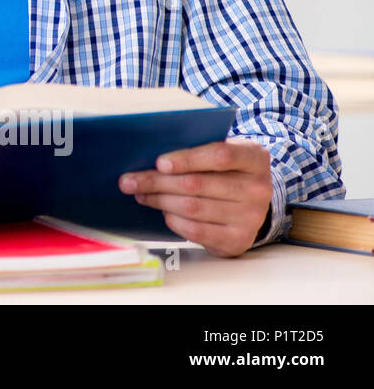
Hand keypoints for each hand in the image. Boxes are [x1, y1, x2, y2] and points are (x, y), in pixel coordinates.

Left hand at [118, 137, 273, 257]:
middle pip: (197, 184)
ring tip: (141, 194)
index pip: (219, 155)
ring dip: (159, 201)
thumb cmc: (227, 170)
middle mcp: (258, 188)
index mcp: (254, 158)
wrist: (252, 202)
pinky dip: (173, 220)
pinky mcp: (238, 239)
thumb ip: (196, 149)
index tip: (159, 163)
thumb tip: (149, 156)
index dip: (186, 159)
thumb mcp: (222, 151)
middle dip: (157, 182)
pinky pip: (196, 230)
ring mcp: (251, 217)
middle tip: (130, 181)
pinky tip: (163, 211)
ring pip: (192, 208)